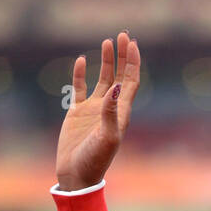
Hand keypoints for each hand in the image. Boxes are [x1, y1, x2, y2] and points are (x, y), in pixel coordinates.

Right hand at [55, 32, 140, 191]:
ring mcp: (94, 110)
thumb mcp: (107, 138)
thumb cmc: (95, 160)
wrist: (76, 175)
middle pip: (120, 76)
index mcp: (121, 113)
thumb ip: (110, 112)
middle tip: (123, 35)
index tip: (132, 43)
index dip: (133, 63)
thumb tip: (114, 87)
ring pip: (103, 79)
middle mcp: (109, 109)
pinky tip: (83, 60)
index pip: (131, 82)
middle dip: (123, 57)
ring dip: (107, 61)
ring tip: (108, 41)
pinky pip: (80, 88)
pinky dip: (81, 73)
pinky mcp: (77, 112)